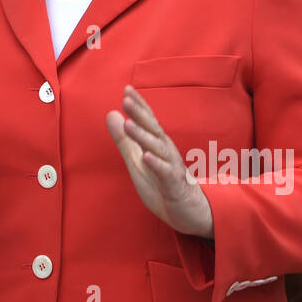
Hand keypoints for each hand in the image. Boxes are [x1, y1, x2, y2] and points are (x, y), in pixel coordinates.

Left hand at [106, 85, 213, 238]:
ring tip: (129, 124)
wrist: (190, 211)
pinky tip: (146, 157)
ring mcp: (171, 167)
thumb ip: (125, 139)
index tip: (127, 89)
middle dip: (140, 114)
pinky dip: (156, 164)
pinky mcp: (174, 185)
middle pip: (153, 129)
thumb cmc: (163, 183)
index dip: (139, 105)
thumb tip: (111, 114)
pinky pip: (165, 173)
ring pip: (158, 148)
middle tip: (126, 99)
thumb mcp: (138, 160)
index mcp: (157, 143)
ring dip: (144, 136)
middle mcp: (166, 151)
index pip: (148, 121)